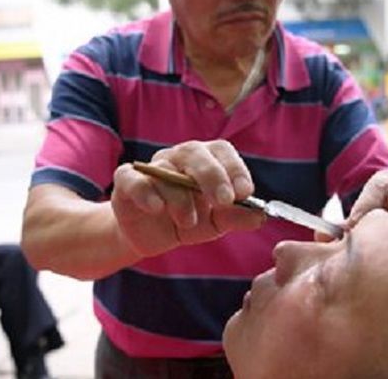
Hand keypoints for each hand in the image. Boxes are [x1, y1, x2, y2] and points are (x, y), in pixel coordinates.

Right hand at [111, 140, 264, 258]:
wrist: (151, 236)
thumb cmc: (188, 220)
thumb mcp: (215, 223)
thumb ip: (236, 217)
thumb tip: (260, 215)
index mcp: (205, 160)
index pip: (222, 151)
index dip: (235, 168)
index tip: (245, 192)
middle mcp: (179, 157)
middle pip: (195, 153)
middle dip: (212, 176)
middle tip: (223, 201)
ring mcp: (152, 167)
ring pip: (166, 171)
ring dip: (180, 197)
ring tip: (188, 221)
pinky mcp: (127, 182)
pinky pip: (133, 179)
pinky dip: (145, 192)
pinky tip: (156, 208)